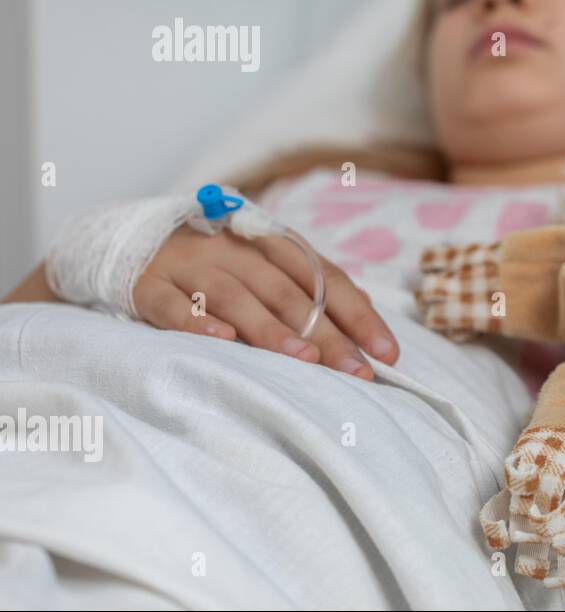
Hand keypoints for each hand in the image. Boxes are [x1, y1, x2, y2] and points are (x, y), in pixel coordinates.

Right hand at [133, 227, 398, 379]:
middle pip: (288, 293)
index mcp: (272, 244)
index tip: (387, 353)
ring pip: (236, 296)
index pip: (326, 278)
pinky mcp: (149, 285)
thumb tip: (365, 316)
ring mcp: (190, 266)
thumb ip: (311, 287)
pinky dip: (197, 320)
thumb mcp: (265, 265)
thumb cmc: (217, 264)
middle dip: (327, 334)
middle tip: (357, 370)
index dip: (359, 315)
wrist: (130, 240)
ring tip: (303, 359)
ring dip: (271, 328)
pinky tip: (222, 338)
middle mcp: (235, 251)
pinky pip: (172, 304)